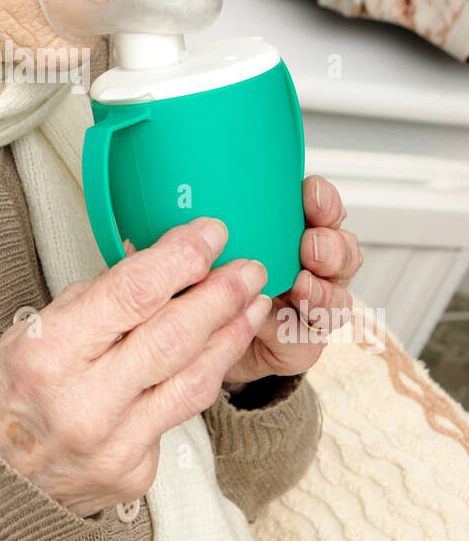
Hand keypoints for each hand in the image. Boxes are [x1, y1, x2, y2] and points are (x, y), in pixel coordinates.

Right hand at [0, 218, 271, 516]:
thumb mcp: (31, 332)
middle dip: (222, 295)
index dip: (182, 258)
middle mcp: (85, 403)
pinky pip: (179, 418)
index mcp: (49, 354)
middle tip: (250, 268)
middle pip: (175, 335)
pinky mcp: (135, 474)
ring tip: (253, 305)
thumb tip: (158, 265)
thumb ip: (96, 301)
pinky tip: (212, 356)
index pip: (133, 293)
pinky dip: (196, 381)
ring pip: (193, 380)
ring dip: (230, 337)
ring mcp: (114, 444)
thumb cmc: (4, 394)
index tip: (210, 233)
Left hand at [222, 175, 362, 389]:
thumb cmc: (212, 284)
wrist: (205, 340)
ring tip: (302, 287)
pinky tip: (277, 322)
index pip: (323, 210)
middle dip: (331, 247)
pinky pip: (309, 339)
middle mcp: (313, 271)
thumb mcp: (214, 251)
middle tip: (310, 245)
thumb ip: (219, 233)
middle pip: (342, 253)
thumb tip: (198, 216)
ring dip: (323, 291)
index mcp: (297, 236)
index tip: (311, 195)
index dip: (324, 201)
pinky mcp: (302, 346)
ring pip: (339, 298)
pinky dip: (294, 330)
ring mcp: (312, 310)